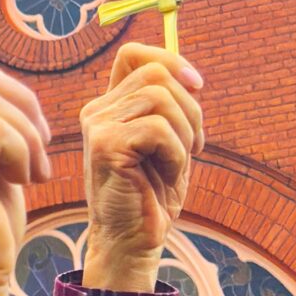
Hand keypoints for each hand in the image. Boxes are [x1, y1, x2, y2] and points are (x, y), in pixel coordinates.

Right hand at [79, 43, 203, 291]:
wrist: (132, 242)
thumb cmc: (152, 197)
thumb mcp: (168, 144)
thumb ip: (171, 108)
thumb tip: (190, 77)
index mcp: (110, 106)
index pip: (133, 54)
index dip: (170, 59)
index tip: (196, 86)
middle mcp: (98, 110)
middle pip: (156, 73)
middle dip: (190, 107)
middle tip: (192, 146)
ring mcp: (98, 125)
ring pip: (161, 97)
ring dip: (185, 133)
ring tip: (177, 165)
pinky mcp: (105, 145)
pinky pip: (158, 129)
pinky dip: (176, 154)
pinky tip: (166, 175)